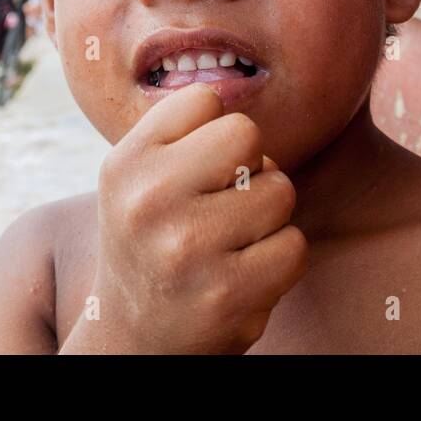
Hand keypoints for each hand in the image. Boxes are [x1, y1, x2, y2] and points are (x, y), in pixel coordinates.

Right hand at [61, 84, 306, 353]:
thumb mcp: (137, 177)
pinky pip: (294, 245)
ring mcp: (188, 250)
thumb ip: (181, 129)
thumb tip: (238, 80)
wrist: (136, 339)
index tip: (196, 168)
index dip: (213, 132)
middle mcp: (149, 202)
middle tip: (225, 201)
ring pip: (280, 190)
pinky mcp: (228, 295)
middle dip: (250, 165)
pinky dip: (280, 258)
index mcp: (126, 164)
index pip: (206, 99)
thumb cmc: (152, 239)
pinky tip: (245, 273)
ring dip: (268, 215)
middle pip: (247, 135)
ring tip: (232, 240)